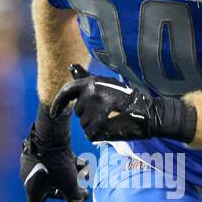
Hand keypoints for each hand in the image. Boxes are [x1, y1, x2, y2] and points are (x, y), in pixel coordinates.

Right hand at [20, 103, 88, 201]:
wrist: (49, 135)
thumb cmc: (57, 164)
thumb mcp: (70, 185)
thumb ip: (76, 199)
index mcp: (33, 191)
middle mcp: (29, 179)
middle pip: (50, 191)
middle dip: (68, 192)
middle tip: (82, 192)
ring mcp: (32, 164)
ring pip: (55, 176)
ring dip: (71, 177)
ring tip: (86, 174)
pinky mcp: (38, 152)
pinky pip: (54, 164)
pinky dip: (68, 165)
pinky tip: (82, 163)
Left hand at [50, 64, 195, 143]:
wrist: (148, 113)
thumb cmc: (126, 99)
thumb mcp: (104, 85)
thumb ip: (85, 78)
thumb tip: (70, 66)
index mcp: (91, 82)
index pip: (66, 92)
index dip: (57, 104)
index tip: (53, 114)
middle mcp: (91, 90)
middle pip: (78, 113)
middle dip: (89, 116)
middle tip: (108, 113)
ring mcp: (95, 105)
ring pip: (84, 125)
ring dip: (95, 126)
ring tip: (112, 119)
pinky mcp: (99, 120)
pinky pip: (90, 134)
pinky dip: (99, 135)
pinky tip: (111, 127)